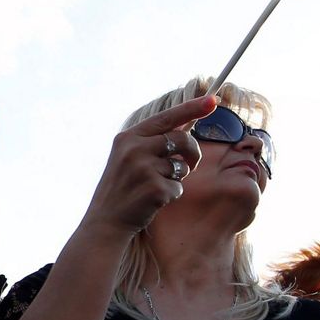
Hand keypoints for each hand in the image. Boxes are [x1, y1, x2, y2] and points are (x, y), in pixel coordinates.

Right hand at [80, 95, 214, 238]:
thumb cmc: (122, 187)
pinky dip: (172, 195)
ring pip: (182, 165)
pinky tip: (154, 200)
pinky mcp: (155, 188)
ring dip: (178, 177)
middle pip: (181, 138)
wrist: (106, 219)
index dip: (192, 108)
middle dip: (193, 151)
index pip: (166, 117)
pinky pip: (179, 188)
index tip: (213, 100)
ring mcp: (144, 168)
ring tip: (158, 185)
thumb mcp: (127, 157)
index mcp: (128, 137)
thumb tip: (185, 126)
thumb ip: (152, 141)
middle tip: (192, 162)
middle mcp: (134, 148)